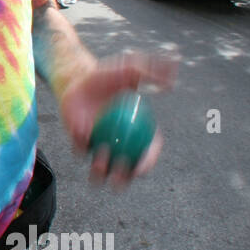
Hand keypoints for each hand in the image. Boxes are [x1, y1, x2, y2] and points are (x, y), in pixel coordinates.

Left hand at [59, 53, 177, 188]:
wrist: (78, 77)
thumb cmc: (107, 75)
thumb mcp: (130, 70)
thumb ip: (151, 73)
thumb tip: (171, 81)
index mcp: (139, 135)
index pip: (147, 155)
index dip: (147, 164)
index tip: (140, 166)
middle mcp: (120, 146)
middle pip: (124, 172)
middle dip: (123, 179)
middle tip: (119, 167)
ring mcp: (99, 148)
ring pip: (101, 171)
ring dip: (100, 173)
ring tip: (100, 160)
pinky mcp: (79, 145)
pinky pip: (81, 151)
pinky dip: (82, 147)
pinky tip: (83, 135)